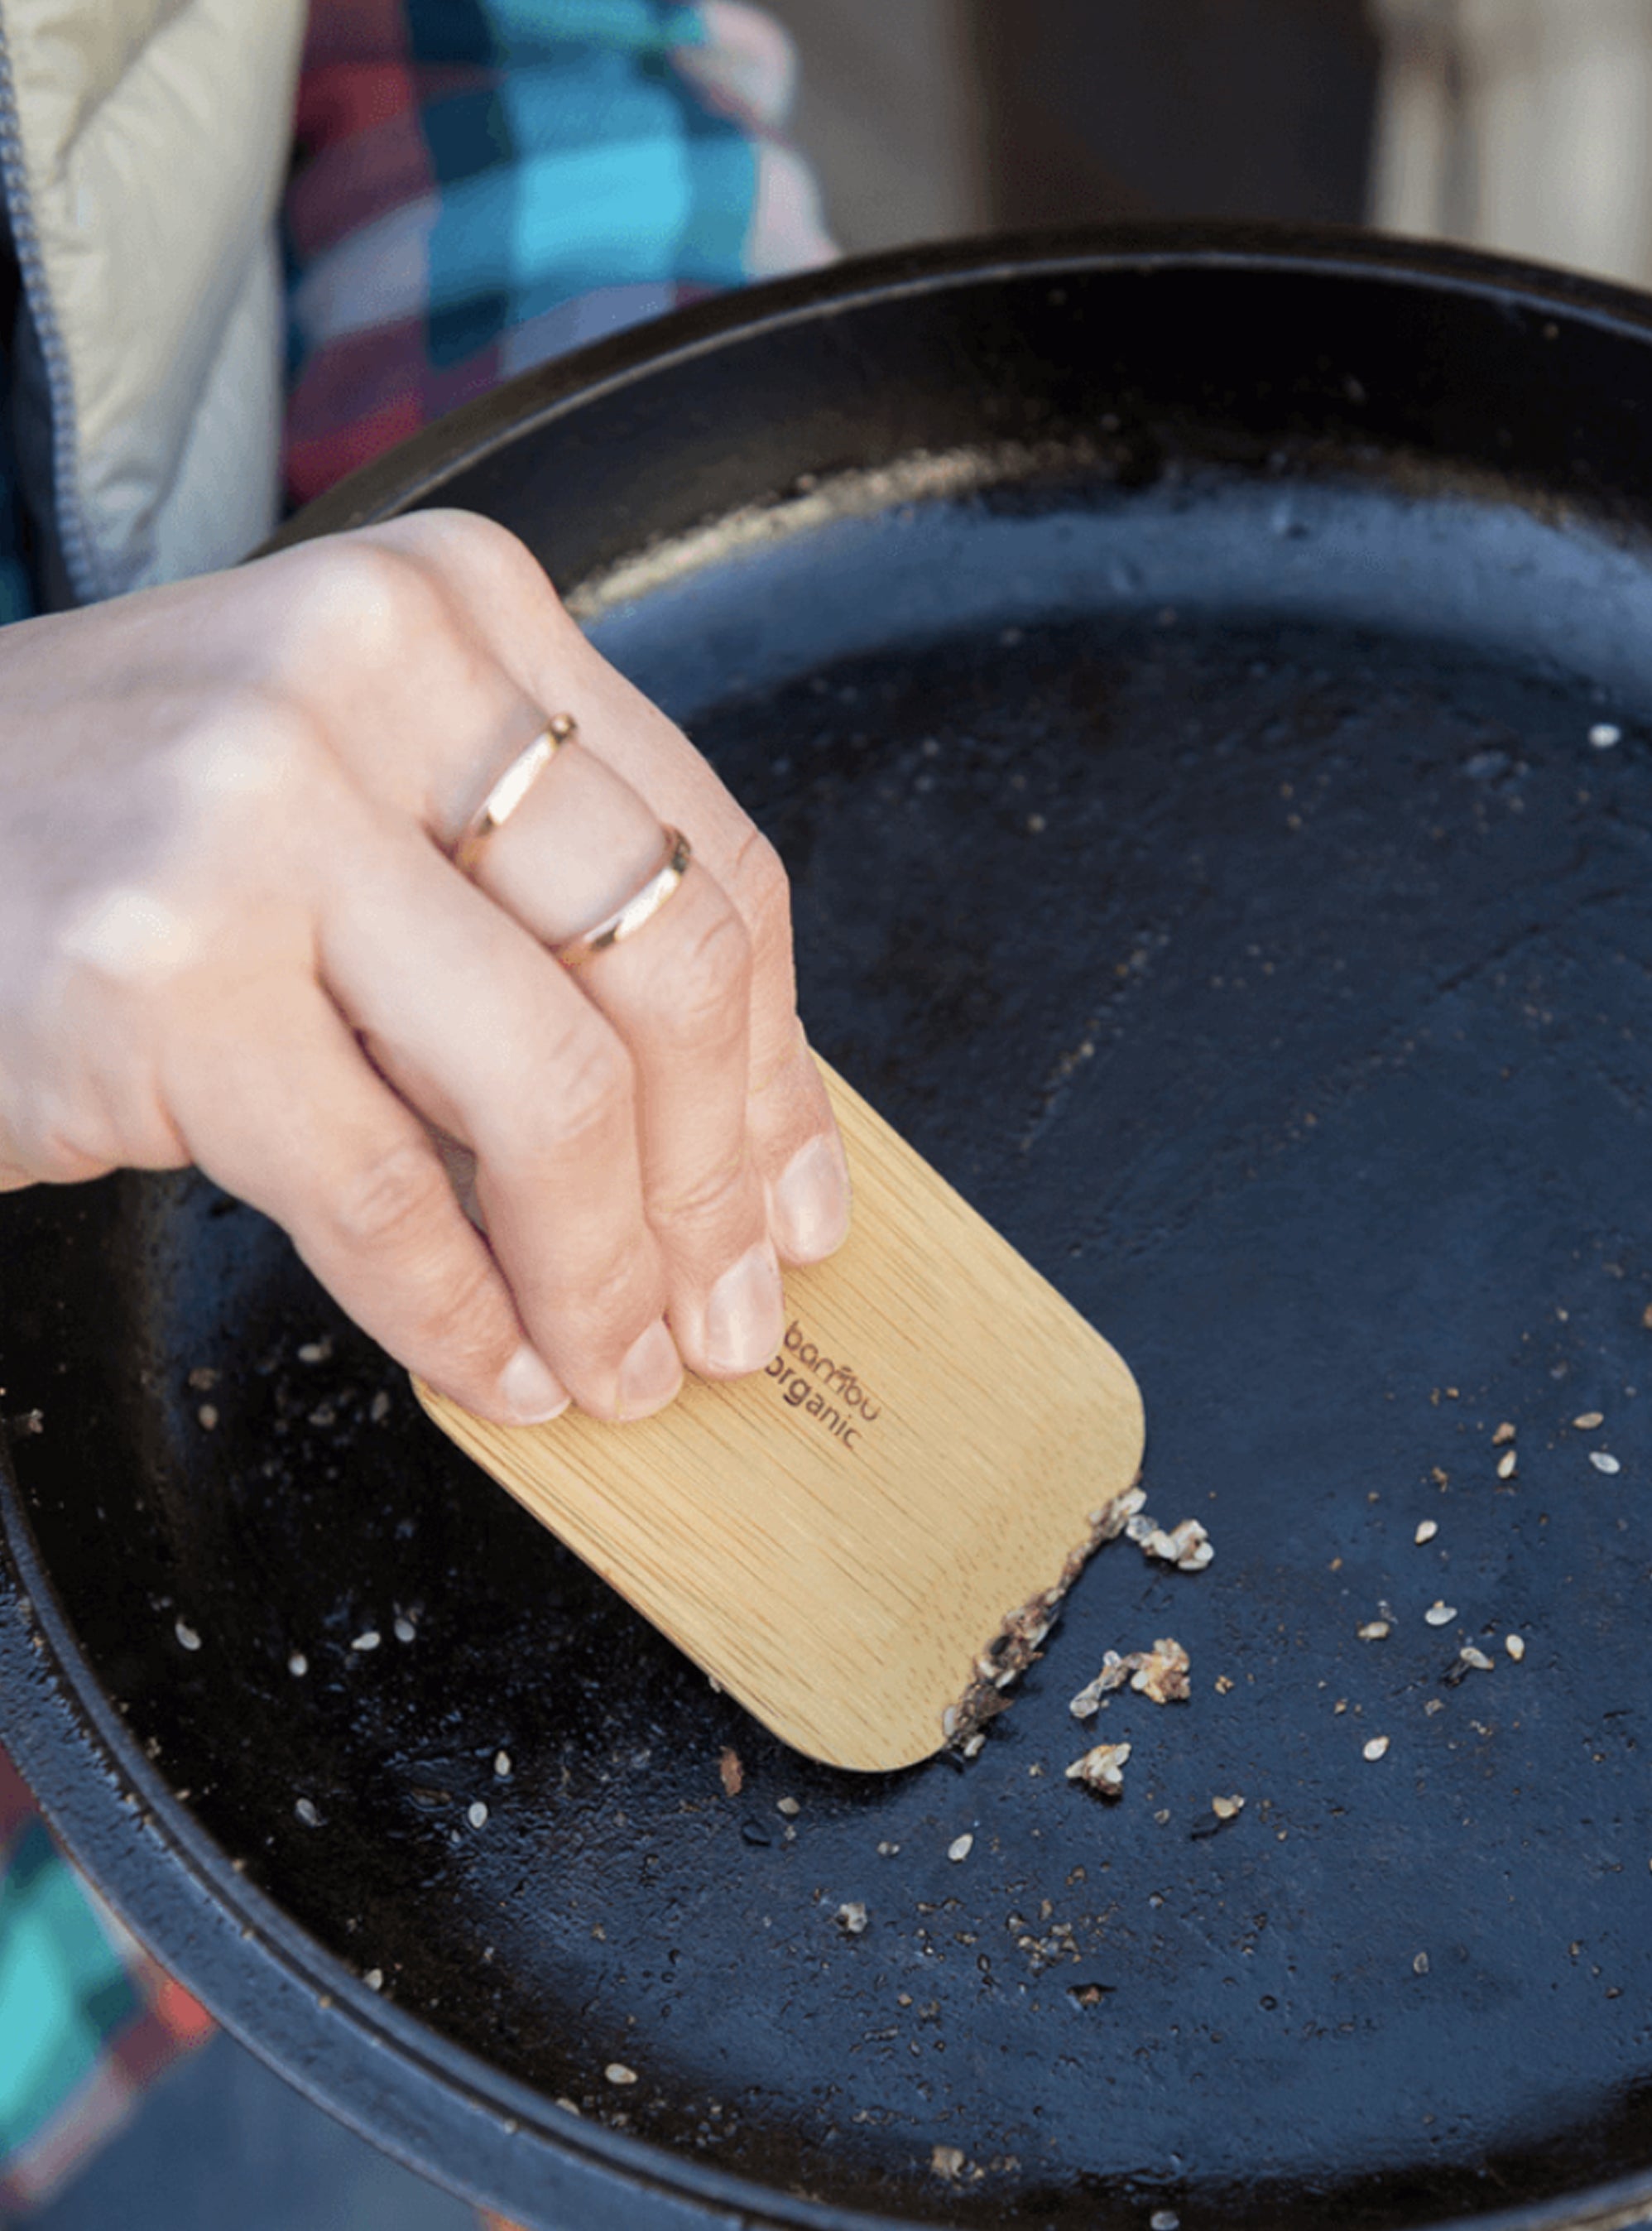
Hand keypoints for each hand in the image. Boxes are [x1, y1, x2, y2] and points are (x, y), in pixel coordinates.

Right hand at [0, 512, 849, 1422]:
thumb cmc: (113, 828)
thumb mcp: (354, 793)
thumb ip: (528, 910)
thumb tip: (731, 1136)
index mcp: (458, 611)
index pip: (708, 861)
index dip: (779, 1069)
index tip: (797, 1203)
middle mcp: (373, 676)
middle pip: (663, 970)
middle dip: (716, 1189)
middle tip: (726, 1317)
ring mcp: (256, 816)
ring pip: (545, 1094)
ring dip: (605, 1275)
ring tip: (620, 1369)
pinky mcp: (156, 975)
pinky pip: (380, 1196)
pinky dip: (456, 1313)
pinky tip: (486, 1366)